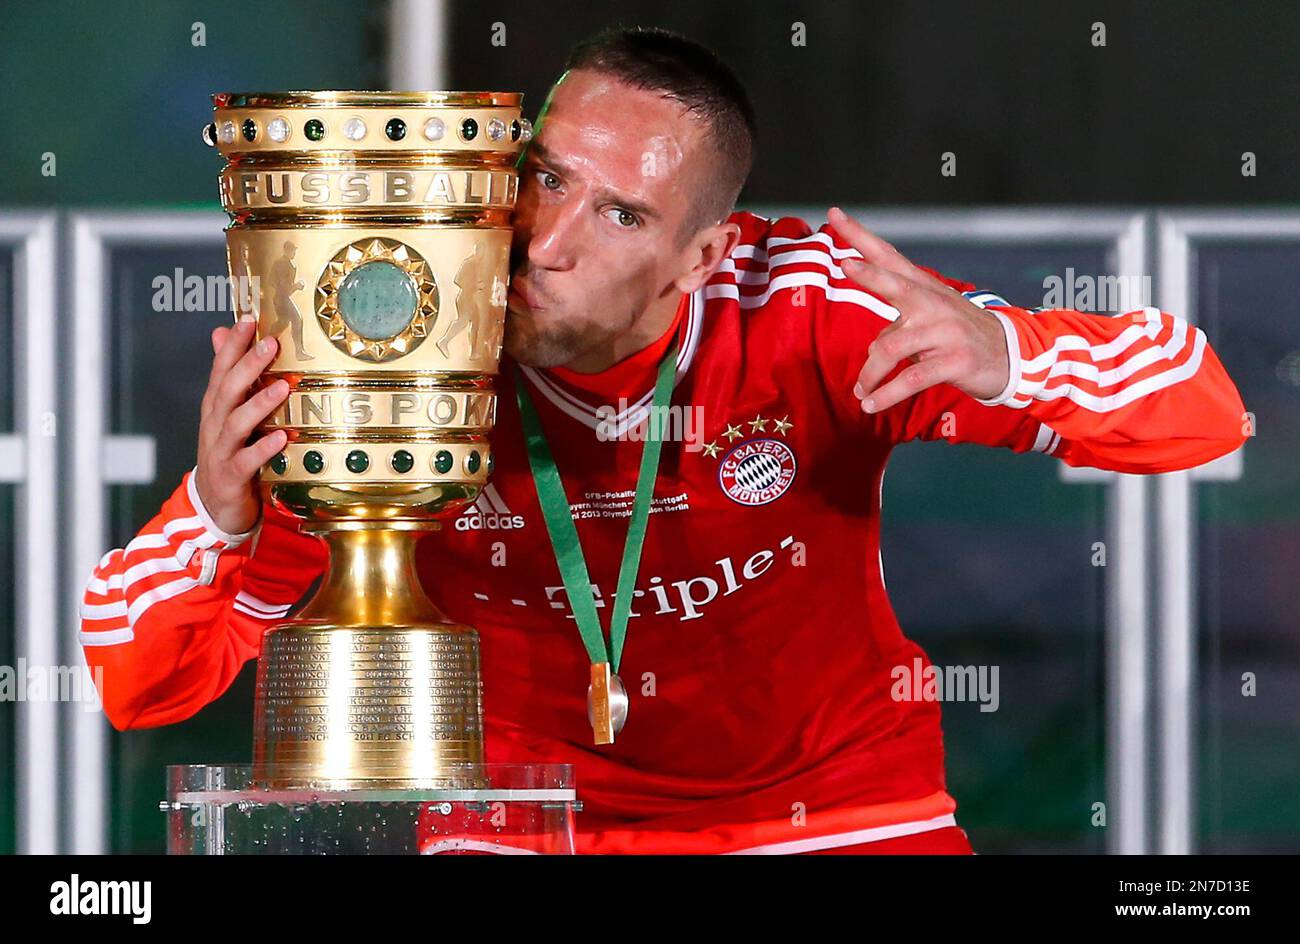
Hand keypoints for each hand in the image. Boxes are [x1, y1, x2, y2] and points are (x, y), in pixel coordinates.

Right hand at [193, 319, 289, 534]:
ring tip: (281, 387)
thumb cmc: (229, 452)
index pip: (221, 369)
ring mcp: (221, 450)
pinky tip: (281, 438)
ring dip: (259, 404)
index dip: (233, 345)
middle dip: (247, 366)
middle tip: (270, 344)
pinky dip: (263, 449)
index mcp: (216, 406)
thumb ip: (229, 376)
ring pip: (236, 423)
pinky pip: (246, 460)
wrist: (215, 504)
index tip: (249, 319)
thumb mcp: (228, 413)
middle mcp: (215, 424)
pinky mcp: (231, 476)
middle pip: (228, 390)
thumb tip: (223, 333)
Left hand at [827, 207, 1009, 412]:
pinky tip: (871, 405)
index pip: (889, 257)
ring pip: (893, 348)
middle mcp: (934, 304)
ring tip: (861, 391)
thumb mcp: (931, 324)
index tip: (835, 215)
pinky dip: (887, 394)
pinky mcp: (955, 361)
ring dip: (870, 374)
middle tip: (844, 264)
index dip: (861, 237)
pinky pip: (912, 378)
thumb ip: (899, 329)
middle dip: (870, 274)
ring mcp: (946, 331)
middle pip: (896, 284)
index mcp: (924, 289)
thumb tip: (876, 349)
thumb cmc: (961, 338)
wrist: (1014, 358)